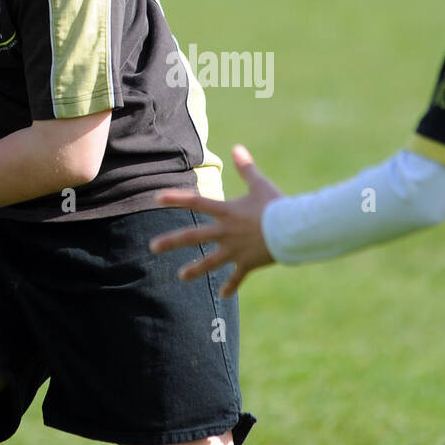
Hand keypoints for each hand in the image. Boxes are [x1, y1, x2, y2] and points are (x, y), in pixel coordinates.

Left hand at [150, 145, 281, 297]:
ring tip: (181, 276)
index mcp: (227, 211)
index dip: (176, 198)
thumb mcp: (260, 184)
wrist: (292, 229)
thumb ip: (246, 168)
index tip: (157, 198)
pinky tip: (223, 297)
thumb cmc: (277, 204)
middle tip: (152, 247)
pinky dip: (231, 286)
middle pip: (193, 237)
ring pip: (210, 262)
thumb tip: (237, 148)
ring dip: (195, 269)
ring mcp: (235, 250)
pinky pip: (237, 277)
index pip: (196, 202)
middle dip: (171, 241)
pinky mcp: (248, 263)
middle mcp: (226, 232)